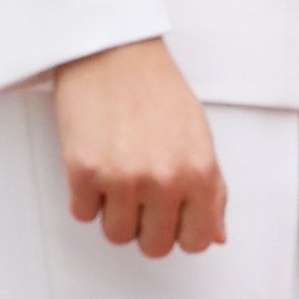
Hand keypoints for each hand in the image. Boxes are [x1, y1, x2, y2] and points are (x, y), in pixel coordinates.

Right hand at [53, 37, 227, 255]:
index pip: (197, 241)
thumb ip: (212, 192)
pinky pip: (82, 213)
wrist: (114, 51)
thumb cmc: (157, 89)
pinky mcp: (84, 171)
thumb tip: (215, 236)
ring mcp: (123, 178)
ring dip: (114, 212)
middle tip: (140, 194)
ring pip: (116, 235)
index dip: (181, 231)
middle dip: (146, 225)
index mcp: (200, 173)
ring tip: (117, 174)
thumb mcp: (199, 138)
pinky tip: (97, 163)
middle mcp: (164, 180)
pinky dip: (85, 196)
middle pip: (154, 247)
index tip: (171, 215)